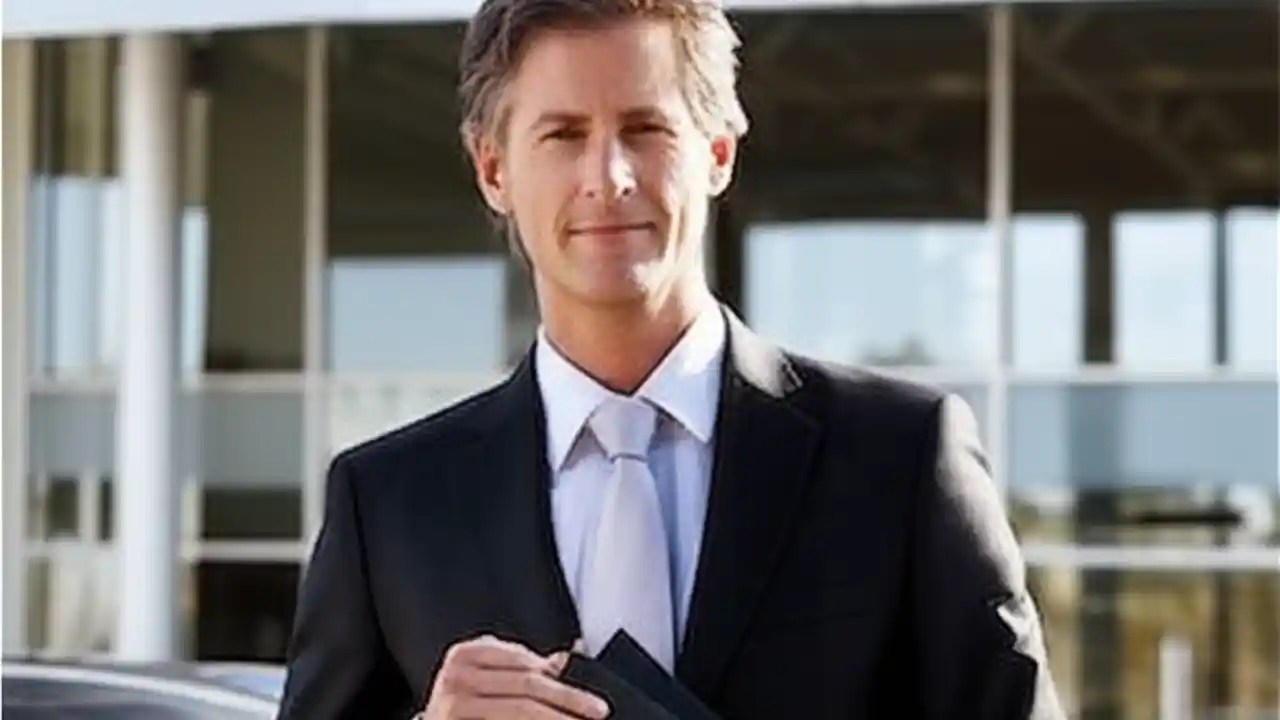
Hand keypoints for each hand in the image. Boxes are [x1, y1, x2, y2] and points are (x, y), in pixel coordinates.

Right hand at [418, 634, 608, 718]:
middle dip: (568, 700)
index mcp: (466, 655)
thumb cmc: (467, 706)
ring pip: (519, 711)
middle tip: (598, 711)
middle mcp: (455, 678)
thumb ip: (526, 667)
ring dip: (556, 718)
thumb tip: (573, 656)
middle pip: (526, 686)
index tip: (592, 695)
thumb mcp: (491, 678)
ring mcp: (452, 707)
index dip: (562, 679)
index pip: (526, 663)